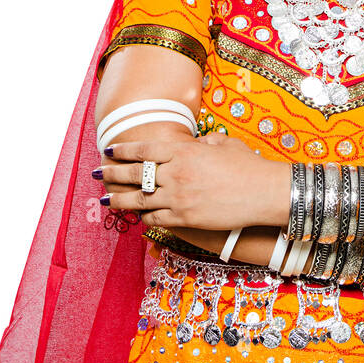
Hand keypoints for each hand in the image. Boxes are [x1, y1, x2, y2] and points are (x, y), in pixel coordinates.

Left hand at [97, 133, 279, 230]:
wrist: (265, 192)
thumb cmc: (248, 166)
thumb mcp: (223, 144)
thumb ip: (202, 143)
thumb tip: (192, 144)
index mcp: (184, 151)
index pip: (144, 150)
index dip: (124, 150)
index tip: (110, 150)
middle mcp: (176, 173)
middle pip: (135, 174)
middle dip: (112, 173)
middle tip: (98, 173)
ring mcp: (179, 198)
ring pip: (139, 200)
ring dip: (119, 199)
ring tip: (105, 199)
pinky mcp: (185, 218)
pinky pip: (156, 219)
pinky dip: (144, 217)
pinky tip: (137, 217)